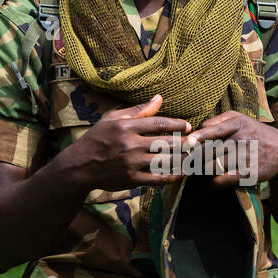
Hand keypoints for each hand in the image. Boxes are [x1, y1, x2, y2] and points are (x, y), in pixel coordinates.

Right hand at [67, 94, 192, 190]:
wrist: (80, 166)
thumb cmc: (97, 138)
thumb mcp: (113, 118)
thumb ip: (138, 110)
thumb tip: (159, 98)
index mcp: (126, 127)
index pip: (158, 123)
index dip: (177, 124)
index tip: (188, 126)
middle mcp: (131, 145)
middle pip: (166, 143)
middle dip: (184, 142)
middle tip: (196, 141)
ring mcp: (132, 163)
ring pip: (165, 161)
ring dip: (182, 159)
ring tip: (193, 156)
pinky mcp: (132, 179)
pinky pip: (158, 179)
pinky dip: (172, 176)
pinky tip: (181, 173)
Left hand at [182, 111, 277, 187]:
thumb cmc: (257, 134)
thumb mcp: (242, 119)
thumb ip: (219, 121)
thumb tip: (197, 129)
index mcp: (237, 123)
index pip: (213, 130)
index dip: (197, 137)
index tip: (186, 143)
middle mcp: (240, 139)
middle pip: (208, 150)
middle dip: (193, 157)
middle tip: (185, 161)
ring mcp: (244, 157)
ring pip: (212, 166)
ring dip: (201, 171)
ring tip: (198, 171)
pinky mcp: (247, 174)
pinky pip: (222, 180)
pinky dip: (213, 183)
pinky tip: (212, 182)